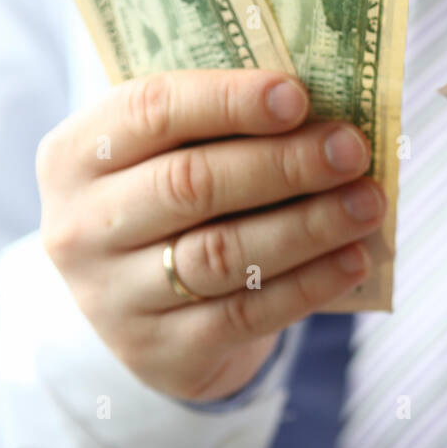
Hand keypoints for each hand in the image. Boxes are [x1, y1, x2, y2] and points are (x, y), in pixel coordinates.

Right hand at [35, 69, 383, 402]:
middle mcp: (82, 226)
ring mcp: (113, 297)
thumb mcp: (169, 152)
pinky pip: (244, 313)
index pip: (151, 110)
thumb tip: (324, 109)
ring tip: (368, 202)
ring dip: (308, 226)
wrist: (140, 308)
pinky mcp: (159, 351)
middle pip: (191, 185)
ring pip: (222, 254)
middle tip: (352, 149)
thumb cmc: (172, 199)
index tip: (297, 95)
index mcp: (78, 154)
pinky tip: (354, 259)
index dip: (228, 100)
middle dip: (284, 164)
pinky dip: (308, 285)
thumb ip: (225, 124)